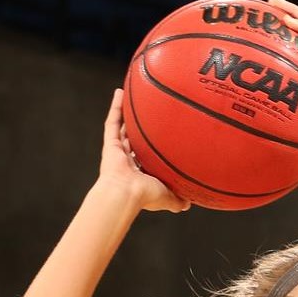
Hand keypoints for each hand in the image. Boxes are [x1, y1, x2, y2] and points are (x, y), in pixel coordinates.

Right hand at [98, 90, 188, 213]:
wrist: (126, 193)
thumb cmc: (145, 196)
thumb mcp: (166, 195)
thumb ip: (177, 199)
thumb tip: (188, 204)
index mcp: (137, 171)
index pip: (144, 156)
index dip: (148, 147)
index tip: (157, 137)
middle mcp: (126, 160)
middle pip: (131, 138)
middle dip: (136, 128)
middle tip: (145, 114)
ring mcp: (116, 151)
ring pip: (121, 127)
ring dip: (125, 113)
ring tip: (131, 97)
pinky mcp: (109, 144)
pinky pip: (112, 121)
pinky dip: (115, 106)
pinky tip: (120, 92)